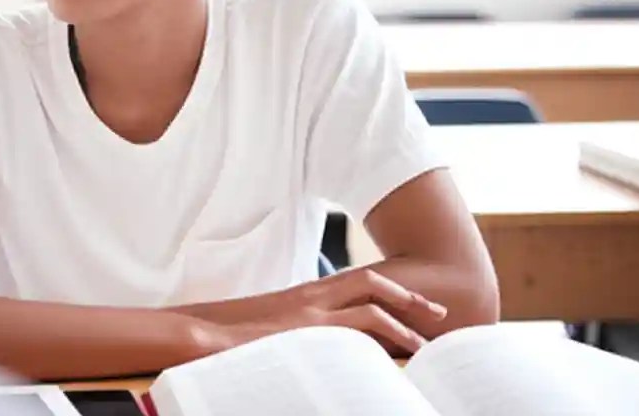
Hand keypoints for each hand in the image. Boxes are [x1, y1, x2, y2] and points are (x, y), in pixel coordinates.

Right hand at [201, 269, 447, 355]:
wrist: (199, 333)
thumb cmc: (227, 335)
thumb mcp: (268, 330)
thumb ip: (294, 334)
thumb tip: (310, 351)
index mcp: (304, 295)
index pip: (354, 283)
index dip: (388, 291)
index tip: (411, 304)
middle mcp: (312, 296)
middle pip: (371, 282)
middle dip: (408, 296)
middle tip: (438, 313)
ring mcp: (310, 312)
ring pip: (372, 305)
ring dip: (404, 321)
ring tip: (427, 343)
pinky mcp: (308, 330)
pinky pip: (358, 326)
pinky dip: (385, 334)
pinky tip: (399, 355)